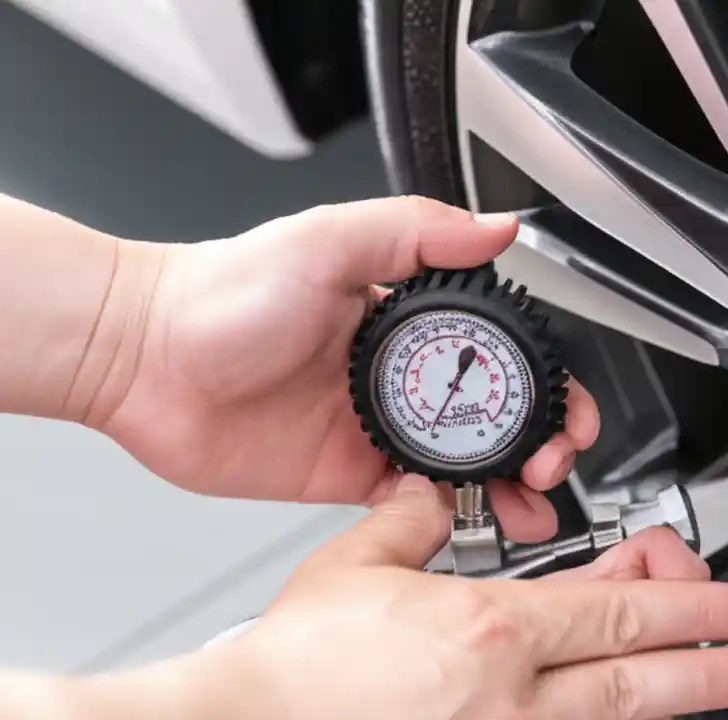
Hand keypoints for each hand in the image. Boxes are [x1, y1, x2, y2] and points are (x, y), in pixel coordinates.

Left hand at [101, 198, 598, 539]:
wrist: (141, 357)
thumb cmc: (220, 292)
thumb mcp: (329, 240)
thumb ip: (418, 232)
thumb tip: (496, 226)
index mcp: (409, 317)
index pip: (502, 351)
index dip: (546, 382)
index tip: (568, 407)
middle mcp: (400, 374)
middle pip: (497, 414)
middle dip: (541, 442)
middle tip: (555, 461)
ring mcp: (375, 425)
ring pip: (464, 464)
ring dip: (506, 486)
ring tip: (530, 505)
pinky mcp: (345, 473)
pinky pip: (411, 502)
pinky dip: (447, 514)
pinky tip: (468, 517)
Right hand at [190, 477, 727, 718]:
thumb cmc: (293, 667)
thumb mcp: (356, 562)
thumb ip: (414, 522)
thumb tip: (433, 501)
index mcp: (491, 626)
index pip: (619, 605)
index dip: (688, 596)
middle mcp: (510, 693)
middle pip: (638, 672)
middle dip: (711, 656)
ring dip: (683, 699)